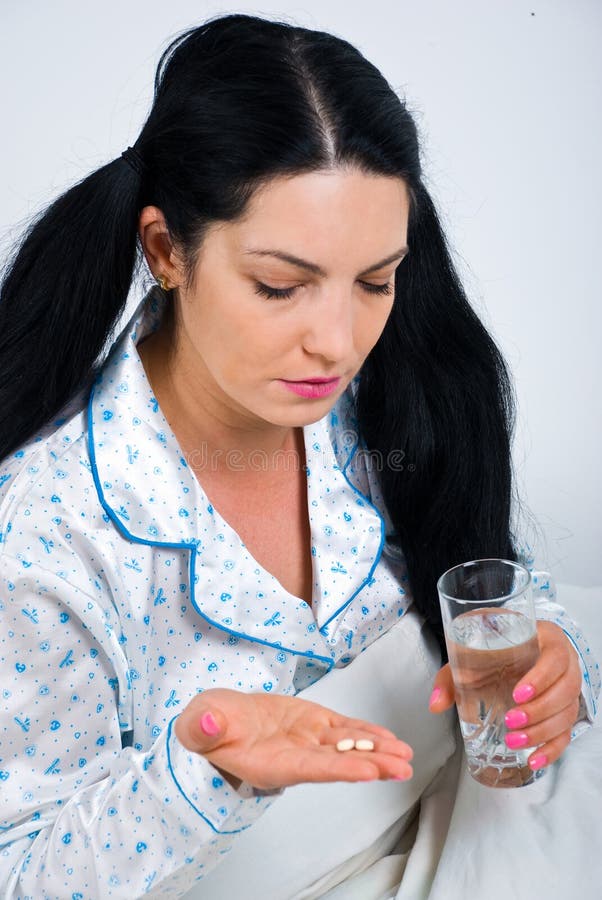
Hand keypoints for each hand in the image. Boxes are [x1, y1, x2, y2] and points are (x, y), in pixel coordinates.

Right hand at [175, 687, 413, 790]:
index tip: (368, 771)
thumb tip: (206, 722)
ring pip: (346, 746)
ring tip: (405, 756)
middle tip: (401, 768)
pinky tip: (387, 738)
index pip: (308, 768)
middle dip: (371, 765)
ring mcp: (306, 740)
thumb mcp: (197, 724)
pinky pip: (343, 728)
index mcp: (269, 763)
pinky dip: (365, 731)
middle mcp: (294, 756)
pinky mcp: (312, 722)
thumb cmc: (206, 725)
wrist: (216, 717)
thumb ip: (202, 728)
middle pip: (337, 763)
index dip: (339, 769)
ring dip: (377, 751)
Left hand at [429, 620, 582, 770]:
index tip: (518, 694)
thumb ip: (452, 675)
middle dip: (539, 710)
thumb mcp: (474, 653)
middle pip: (566, 689)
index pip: (555, 657)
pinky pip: (567, 733)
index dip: (541, 677)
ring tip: (514, 740)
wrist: (516, 651)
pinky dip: (552, 749)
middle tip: (511, 720)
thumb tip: (436, 703)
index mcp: (547, 639)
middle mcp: (566, 664)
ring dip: (542, 731)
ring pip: (567, 713)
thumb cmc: (498, 650)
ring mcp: (569, 689)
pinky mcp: (565, 712)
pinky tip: (534, 759)